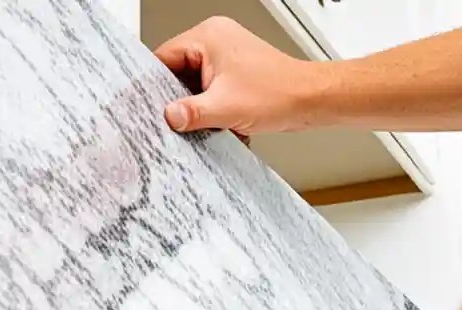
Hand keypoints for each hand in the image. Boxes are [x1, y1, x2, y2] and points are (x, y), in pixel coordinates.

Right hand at [154, 16, 326, 134]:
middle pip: (178, 72)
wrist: (310, 100)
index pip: (164, 57)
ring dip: (198, 106)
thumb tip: (168, 116)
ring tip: (207, 119)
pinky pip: (210, 89)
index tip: (151, 106)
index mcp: (208, 36)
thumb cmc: (279, 93)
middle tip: (180, 118)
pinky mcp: (235, 72)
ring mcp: (226, 56)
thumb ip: (190, 113)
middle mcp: (216, 40)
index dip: (155, 85)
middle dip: (180, 99)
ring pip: (194, 84)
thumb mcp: (224, 108)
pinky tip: (218, 121)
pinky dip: (212, 107)